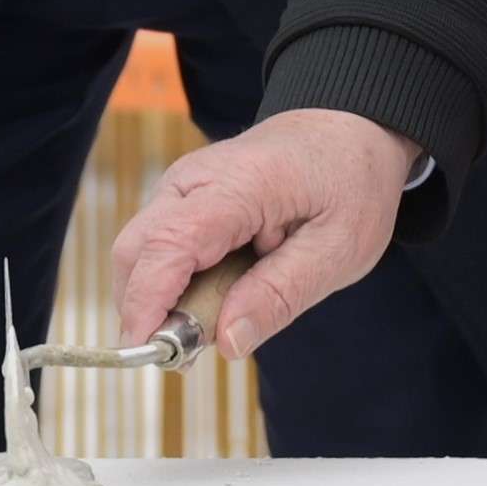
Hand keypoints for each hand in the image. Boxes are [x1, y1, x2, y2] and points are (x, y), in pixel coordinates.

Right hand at [114, 108, 415, 358]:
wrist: (348, 129)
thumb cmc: (350, 183)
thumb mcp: (339, 249)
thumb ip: (280, 295)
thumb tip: (226, 342)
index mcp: (238, 185)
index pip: (170, 244)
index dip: (147, 301)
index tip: (147, 352)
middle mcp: (194, 180)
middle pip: (136, 250)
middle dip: (147, 309)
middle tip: (188, 356)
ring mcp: (183, 186)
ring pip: (141, 253)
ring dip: (160, 299)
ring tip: (213, 327)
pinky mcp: (183, 200)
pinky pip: (158, 248)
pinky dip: (172, 283)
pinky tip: (213, 301)